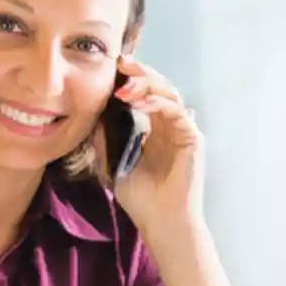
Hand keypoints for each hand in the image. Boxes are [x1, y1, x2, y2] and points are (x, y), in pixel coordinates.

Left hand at [99, 54, 204, 237]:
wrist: (160, 222)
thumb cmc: (141, 199)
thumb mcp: (113, 164)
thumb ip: (106, 140)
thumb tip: (91, 114)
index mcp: (154, 129)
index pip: (144, 95)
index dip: (131, 80)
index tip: (112, 67)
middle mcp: (170, 126)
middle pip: (158, 88)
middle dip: (141, 73)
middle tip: (122, 63)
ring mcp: (183, 131)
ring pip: (169, 94)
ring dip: (148, 85)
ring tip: (126, 84)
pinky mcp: (193, 139)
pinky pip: (177, 112)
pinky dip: (159, 104)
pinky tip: (140, 103)